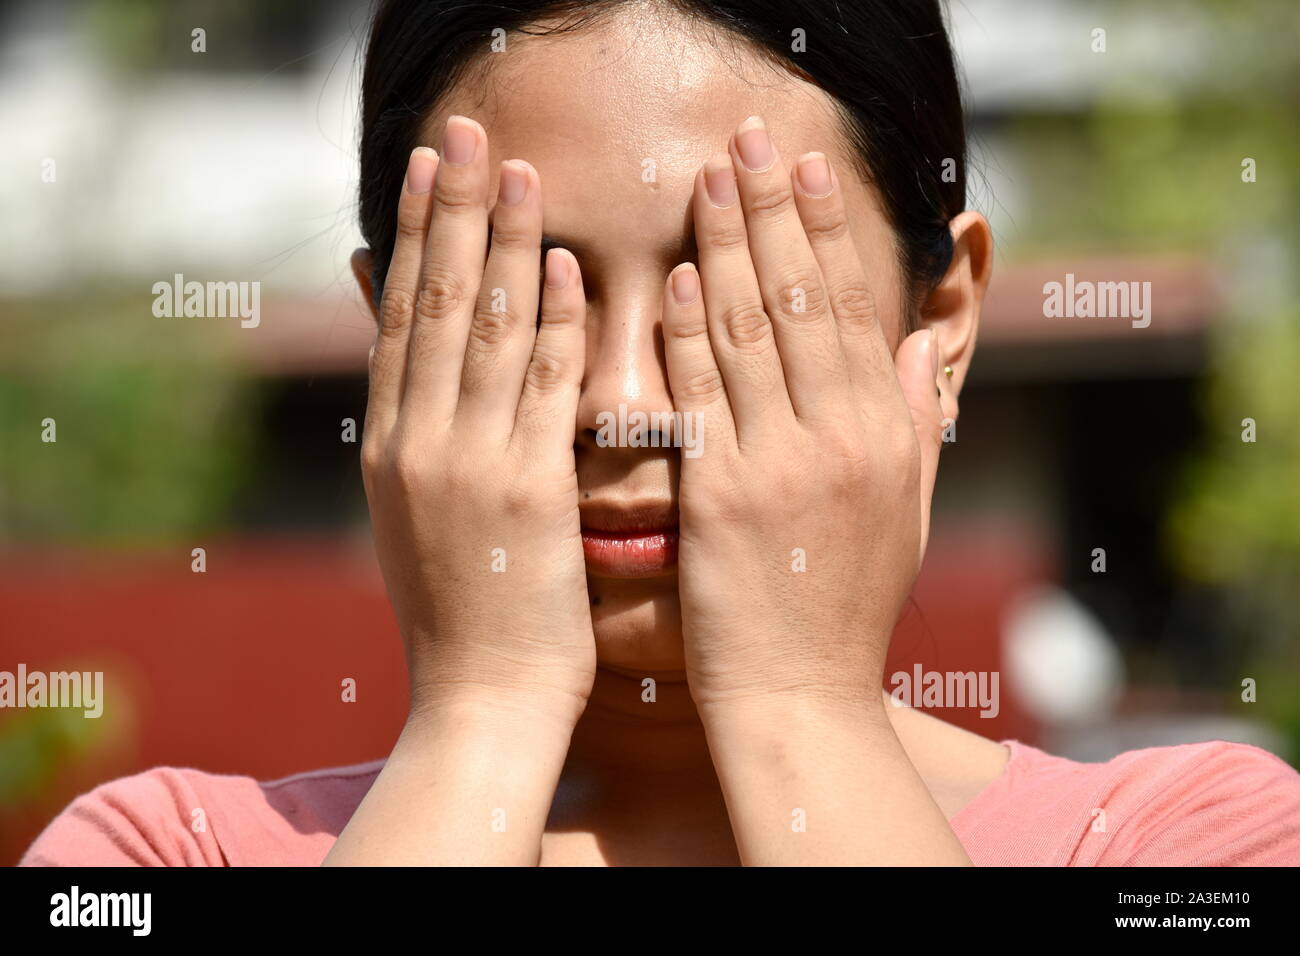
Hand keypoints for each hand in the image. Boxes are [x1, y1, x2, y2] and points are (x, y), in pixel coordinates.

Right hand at [361, 116, 595, 728]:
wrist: (479, 705)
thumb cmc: (465, 615)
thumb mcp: (417, 518)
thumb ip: (419, 436)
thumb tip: (415, 371)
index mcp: (389, 447)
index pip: (401, 317)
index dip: (414, 234)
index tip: (429, 168)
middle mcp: (415, 444)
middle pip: (435, 304)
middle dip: (452, 211)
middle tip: (466, 133)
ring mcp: (466, 466)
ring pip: (486, 333)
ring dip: (506, 244)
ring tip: (520, 172)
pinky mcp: (525, 494)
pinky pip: (543, 392)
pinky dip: (554, 326)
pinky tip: (567, 268)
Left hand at [662, 116, 947, 718]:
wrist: (802, 698)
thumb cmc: (846, 607)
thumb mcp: (904, 511)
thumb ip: (914, 420)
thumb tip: (923, 337)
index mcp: (886, 436)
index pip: (851, 308)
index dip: (822, 230)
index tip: (798, 169)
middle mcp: (842, 439)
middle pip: (801, 302)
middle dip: (768, 212)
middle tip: (744, 141)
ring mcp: (782, 467)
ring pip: (750, 335)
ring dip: (723, 251)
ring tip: (702, 183)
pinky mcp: (723, 499)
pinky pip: (704, 400)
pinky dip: (689, 336)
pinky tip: (675, 280)